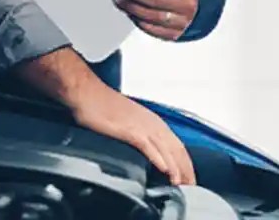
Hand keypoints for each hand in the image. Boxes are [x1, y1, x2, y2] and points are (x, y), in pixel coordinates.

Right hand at [68, 75, 196, 185]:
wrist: (88, 93)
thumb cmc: (104, 106)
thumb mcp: (128, 121)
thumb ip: (140, 133)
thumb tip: (146, 148)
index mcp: (153, 121)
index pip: (177, 145)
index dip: (186, 163)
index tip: (190, 178)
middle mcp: (152, 123)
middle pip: (176, 149)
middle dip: (185, 169)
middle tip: (191, 186)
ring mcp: (142, 126)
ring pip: (165, 149)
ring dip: (175, 167)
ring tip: (181, 182)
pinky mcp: (129, 130)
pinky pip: (148, 146)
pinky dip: (158, 158)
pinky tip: (164, 168)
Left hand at [111, 0, 198, 40]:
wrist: (207, 15)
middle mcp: (185, 9)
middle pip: (153, 1)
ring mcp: (179, 24)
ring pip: (150, 16)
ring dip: (131, 8)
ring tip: (119, 0)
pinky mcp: (173, 36)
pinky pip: (152, 29)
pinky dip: (138, 21)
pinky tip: (130, 14)